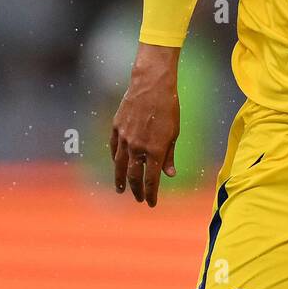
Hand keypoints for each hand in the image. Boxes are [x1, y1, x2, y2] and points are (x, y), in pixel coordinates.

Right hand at [110, 44, 180, 206]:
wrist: (151, 85)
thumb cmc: (168, 108)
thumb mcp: (174, 133)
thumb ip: (169, 156)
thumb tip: (168, 175)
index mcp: (155, 151)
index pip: (151, 181)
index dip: (151, 194)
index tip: (151, 203)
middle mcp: (137, 148)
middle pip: (134, 176)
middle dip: (137, 190)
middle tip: (138, 199)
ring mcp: (124, 138)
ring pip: (120, 165)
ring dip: (121, 179)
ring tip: (121, 189)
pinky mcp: (116, 128)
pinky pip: (114, 148)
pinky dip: (115, 159)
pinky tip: (117, 165)